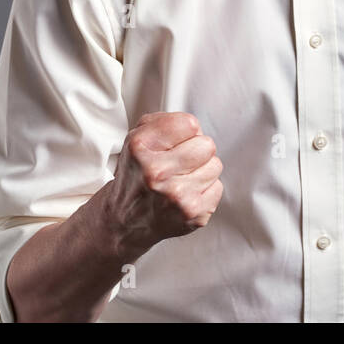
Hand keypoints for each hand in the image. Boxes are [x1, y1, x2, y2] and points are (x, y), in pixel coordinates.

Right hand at [103, 111, 223, 255]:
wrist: (126, 221)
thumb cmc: (136, 178)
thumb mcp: (136, 140)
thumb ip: (162, 122)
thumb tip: (191, 125)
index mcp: (141, 147)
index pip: (190, 124)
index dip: (185, 132)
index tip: (177, 142)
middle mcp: (157, 172)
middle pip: (207, 144)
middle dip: (196, 151)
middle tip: (180, 162)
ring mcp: (176, 195)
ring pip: (215, 165)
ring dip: (201, 171)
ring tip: (181, 180)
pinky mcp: (193, 214)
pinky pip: (218, 187)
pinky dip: (205, 191)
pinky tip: (186, 195)